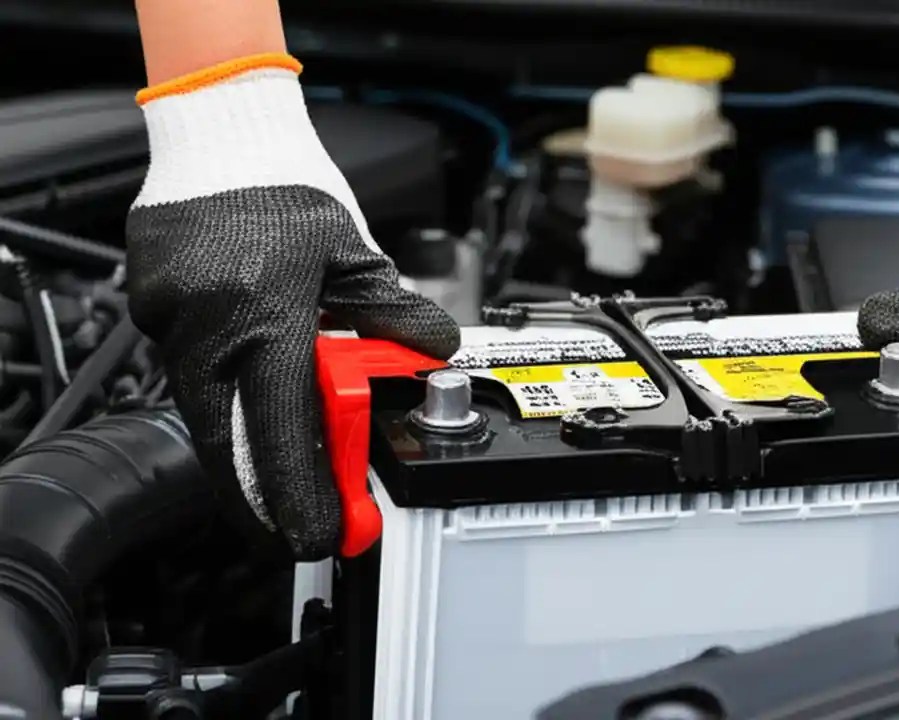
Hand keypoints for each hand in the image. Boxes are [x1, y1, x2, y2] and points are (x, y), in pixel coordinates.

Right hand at [126, 55, 459, 559]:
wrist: (221, 132)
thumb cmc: (289, 185)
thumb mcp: (356, 252)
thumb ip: (393, 315)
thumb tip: (436, 354)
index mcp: (264, 312)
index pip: (283, 427)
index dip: (300, 491)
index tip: (318, 534)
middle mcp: (207, 325)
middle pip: (230, 444)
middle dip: (263, 499)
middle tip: (294, 534)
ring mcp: (171, 321)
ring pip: (207, 416)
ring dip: (247, 455)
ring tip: (285, 485)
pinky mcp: (154, 313)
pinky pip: (191, 378)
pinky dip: (227, 405)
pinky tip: (255, 417)